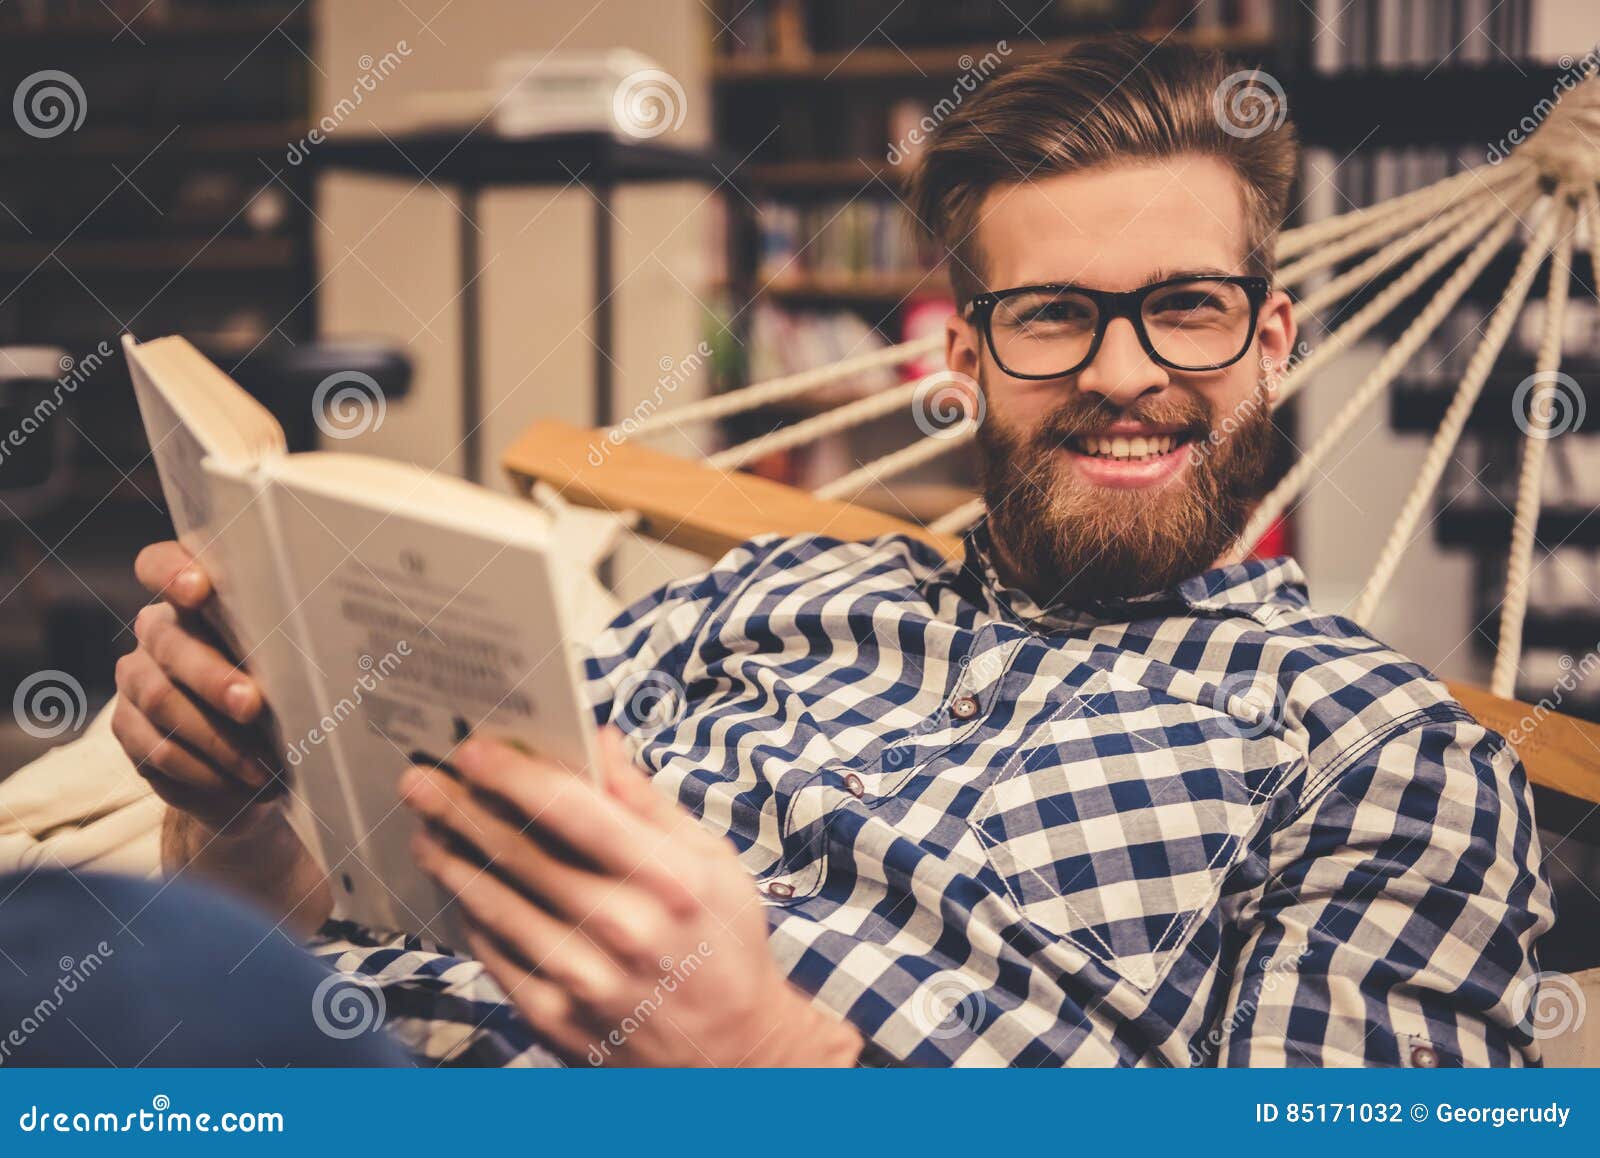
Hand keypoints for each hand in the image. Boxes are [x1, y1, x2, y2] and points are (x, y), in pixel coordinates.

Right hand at [112, 540, 277, 832]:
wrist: (260, 763)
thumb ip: (296, 642)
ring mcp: (137, 681)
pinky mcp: (129, 731)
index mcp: (192, 599)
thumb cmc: (289, 692)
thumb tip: (345, 643)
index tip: (199, 588)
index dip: (172, 572)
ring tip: (264, 765)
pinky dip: (205, 772)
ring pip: (161, 701)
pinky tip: (243, 784)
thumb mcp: (297, 662)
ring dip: (216, 737)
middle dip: (213, 677)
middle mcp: (156, 632)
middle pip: (169, 643)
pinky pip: (157, 751)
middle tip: (253, 705)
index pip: (159, 565)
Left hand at [400, 729, 862, 1066]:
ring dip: (452, 860)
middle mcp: (622, 927)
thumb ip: (648, 802)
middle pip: (520, 853)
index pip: (573, 810)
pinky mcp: (555, 1017)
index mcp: (667, 877)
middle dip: (460, 809)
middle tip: (421, 782)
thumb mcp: (712, 861)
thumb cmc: (724, 944)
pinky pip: (495, 953)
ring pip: (494, 903)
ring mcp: (582, 978)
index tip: (473, 751)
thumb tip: (598, 741)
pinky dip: (471, 914)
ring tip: (427, 831)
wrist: (730, 1052)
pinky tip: (459, 888)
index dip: (514, 775)